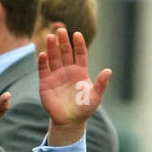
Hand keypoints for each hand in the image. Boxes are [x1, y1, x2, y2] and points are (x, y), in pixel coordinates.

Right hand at [37, 27, 110, 145]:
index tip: (77, 34)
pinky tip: (42, 54)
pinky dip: (42, 62)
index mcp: (80, 72)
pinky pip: (43, 70)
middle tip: (60, 30)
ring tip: (50, 37)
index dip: (78, 44)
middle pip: (64, 53)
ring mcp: (55, 76)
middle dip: (62, 42)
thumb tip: (109, 70)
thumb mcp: (96, 97)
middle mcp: (67, 71)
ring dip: (51, 48)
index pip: (79, 54)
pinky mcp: (45, 83)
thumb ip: (101, 84)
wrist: (69, 121)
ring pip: (53, 58)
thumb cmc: (84, 109)